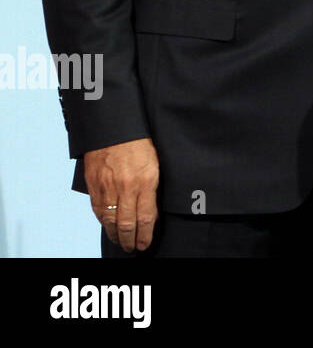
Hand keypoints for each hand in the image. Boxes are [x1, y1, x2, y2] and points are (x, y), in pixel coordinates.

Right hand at [84, 137, 159, 251]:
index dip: (145, 235)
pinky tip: (108, 227)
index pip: (145, 217)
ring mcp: (107, 187)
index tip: (145, 244)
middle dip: (130, 240)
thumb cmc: (140, 143)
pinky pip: (97, 210)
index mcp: (145, 181)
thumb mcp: (155, 164)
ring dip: (115, 235)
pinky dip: (103, 222)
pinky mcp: (94, 184)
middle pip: (126, 223)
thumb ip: (152, 190)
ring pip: (109, 220)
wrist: (114, 127)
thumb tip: (151, 214)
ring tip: (121, 242)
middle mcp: (126, 187)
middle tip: (133, 248)